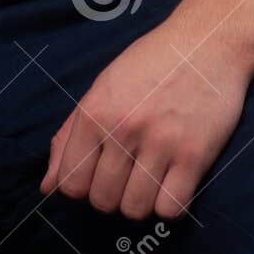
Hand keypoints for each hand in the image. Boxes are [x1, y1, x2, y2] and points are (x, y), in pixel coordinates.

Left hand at [39, 18, 251, 221]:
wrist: (206, 43)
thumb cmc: (150, 64)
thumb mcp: (102, 88)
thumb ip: (69, 137)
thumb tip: (47, 187)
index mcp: (95, 112)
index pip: (71, 183)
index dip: (81, 188)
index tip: (96, 176)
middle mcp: (124, 129)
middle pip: (102, 200)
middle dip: (111, 196)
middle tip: (125, 176)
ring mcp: (160, 144)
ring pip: (135, 210)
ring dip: (140, 203)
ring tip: (148, 179)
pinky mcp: (195, 156)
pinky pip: (171, 210)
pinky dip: (169, 206)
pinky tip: (171, 185)